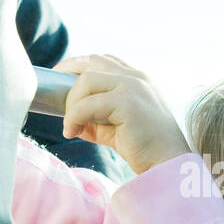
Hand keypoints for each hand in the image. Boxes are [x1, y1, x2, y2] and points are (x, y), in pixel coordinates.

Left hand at [55, 54, 189, 175]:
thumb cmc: (145, 148)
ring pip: (87, 80)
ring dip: (71, 102)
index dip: (80, 65)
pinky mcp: (127, 103)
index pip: (105, 60)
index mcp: (138, 79)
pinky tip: (72, 132)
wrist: (168, 164)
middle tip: (55, 97)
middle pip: (92, 62)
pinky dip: (73, 117)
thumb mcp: (115, 129)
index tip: (62, 78)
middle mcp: (136, 77)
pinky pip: (88, 104)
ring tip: (70, 125)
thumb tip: (70, 120)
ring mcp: (133, 87)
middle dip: (67, 72)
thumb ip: (94, 120)